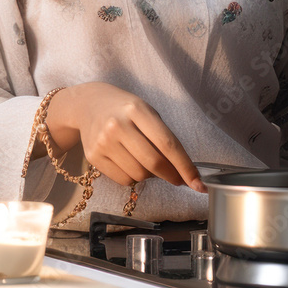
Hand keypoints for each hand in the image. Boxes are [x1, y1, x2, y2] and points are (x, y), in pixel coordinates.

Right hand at [47, 83, 206, 193]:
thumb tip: (182, 172)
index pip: (167, 143)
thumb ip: (163, 137)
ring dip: (151, 176)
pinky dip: (134, 178)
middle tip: (179, 179)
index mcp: (136, 110)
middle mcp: (118, 125)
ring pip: (139, 175)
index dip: (185, 167)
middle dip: (172, 176)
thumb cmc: (124, 109)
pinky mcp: (93, 156)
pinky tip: (131, 163)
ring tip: (146, 161)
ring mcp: (103, 142)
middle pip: (154, 163)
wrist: (88, 104)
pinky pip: (124, 180)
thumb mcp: (146, 112)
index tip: (198, 183)